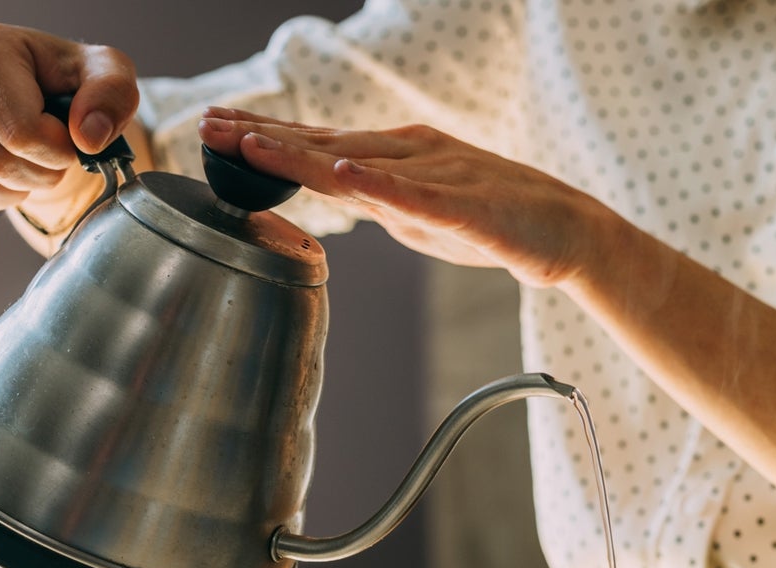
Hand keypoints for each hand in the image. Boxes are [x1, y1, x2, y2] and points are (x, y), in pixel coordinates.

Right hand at [0, 24, 138, 224]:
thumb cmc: (64, 82)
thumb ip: (112, 94)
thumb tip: (89, 137)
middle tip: (46, 160)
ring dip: (6, 192)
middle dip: (36, 176)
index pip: (21, 133)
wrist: (30, 94)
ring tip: (20, 167)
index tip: (65, 138)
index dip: (57, 153)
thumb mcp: (104, 74)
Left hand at [197, 108, 618, 288]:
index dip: (266, 136)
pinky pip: (416, 194)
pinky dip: (377, 183)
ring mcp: (439, 176)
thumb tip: (341, 197)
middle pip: (325, 143)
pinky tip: (342, 173)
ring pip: (358, 161)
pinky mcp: (467, 206)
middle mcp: (412, 154)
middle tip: (206, 127)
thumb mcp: (426, 214)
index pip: (320, 143)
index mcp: (400, 156)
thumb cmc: (500, 224)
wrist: (570, 232)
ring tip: (251, 144)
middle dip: (263, 135)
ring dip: (301, 151)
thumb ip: (382, 202)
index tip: (215, 129)